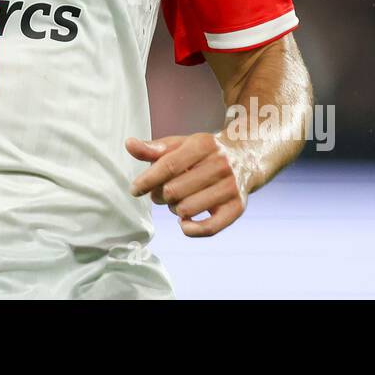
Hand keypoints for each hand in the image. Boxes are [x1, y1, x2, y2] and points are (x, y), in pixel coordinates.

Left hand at [125, 132, 252, 236]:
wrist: (245, 158)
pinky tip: (184, 222)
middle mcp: (220, 164)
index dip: (147, 180)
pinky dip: (190, 229)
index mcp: (203, 144)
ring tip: (178, 202)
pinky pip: (209, 228)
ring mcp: (230, 187)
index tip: (134, 190)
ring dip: (174, 210)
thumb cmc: (203, 153)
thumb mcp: (180, 145)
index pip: (168, 166)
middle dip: (160, 195)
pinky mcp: (237, 208)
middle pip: (174, 190)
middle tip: (161, 194)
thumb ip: (154, 148)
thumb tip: (129, 144)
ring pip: (186, 209)